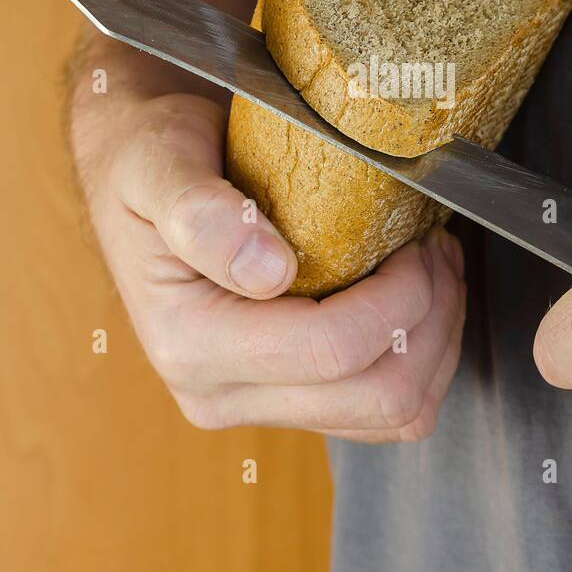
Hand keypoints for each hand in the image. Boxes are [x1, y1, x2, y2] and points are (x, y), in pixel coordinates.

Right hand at [73, 91, 465, 441]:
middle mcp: (221, 393)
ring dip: (435, 339)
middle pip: (378, 397)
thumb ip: (202, 213)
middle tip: (432, 248)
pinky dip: (422, 354)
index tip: (412, 236)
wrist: (135, 173)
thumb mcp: (159, 162)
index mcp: (190, 345)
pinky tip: (416, 293)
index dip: (399, 297)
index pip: (332, 350)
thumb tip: (268, 273)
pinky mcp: (290, 400)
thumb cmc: (150, 157)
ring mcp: (258, 405)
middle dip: (430, 319)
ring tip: (432, 266)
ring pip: (395, 415)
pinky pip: (386, 411)